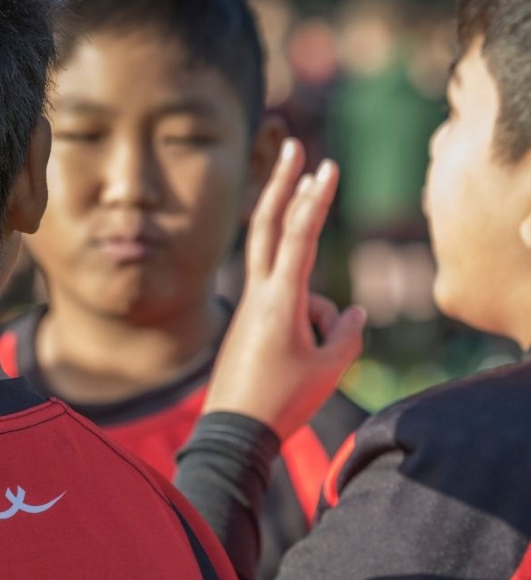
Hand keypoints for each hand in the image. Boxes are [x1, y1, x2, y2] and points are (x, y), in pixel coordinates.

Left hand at [204, 139, 365, 439]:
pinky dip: (307, 329)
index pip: (299, 235)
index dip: (315, 199)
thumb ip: (346, 330)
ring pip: (293, 286)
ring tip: (303, 368)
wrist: (234, 433)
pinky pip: (287, 311)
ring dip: (318, 317)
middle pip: (269, 226)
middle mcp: (258, 294)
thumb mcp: (330, 366)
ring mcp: (249, 306)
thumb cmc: (282, 401)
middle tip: (292, 146)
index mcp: (279, 300)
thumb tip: (345, 310)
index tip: (326, 165)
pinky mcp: (247, 322)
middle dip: (283, 184)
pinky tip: (298, 369)